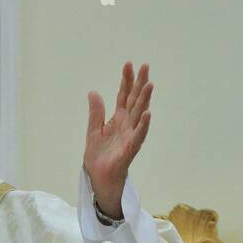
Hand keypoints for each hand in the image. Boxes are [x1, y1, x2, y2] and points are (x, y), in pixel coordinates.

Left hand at [83, 62, 152, 217]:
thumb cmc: (99, 156)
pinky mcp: (130, 148)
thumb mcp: (93, 130)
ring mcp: (131, 135)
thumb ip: (96, 112)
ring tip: (149, 84)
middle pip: (135, 100)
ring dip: (145, 100)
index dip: (126, 81)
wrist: (98, 177)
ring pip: (140, 114)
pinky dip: (144, 125)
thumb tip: (93, 92)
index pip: (123, 96)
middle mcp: (127, 125)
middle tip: (145, 66)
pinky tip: (148, 114)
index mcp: (118, 119)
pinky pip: (139, 135)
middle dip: (140, 84)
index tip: (129, 64)